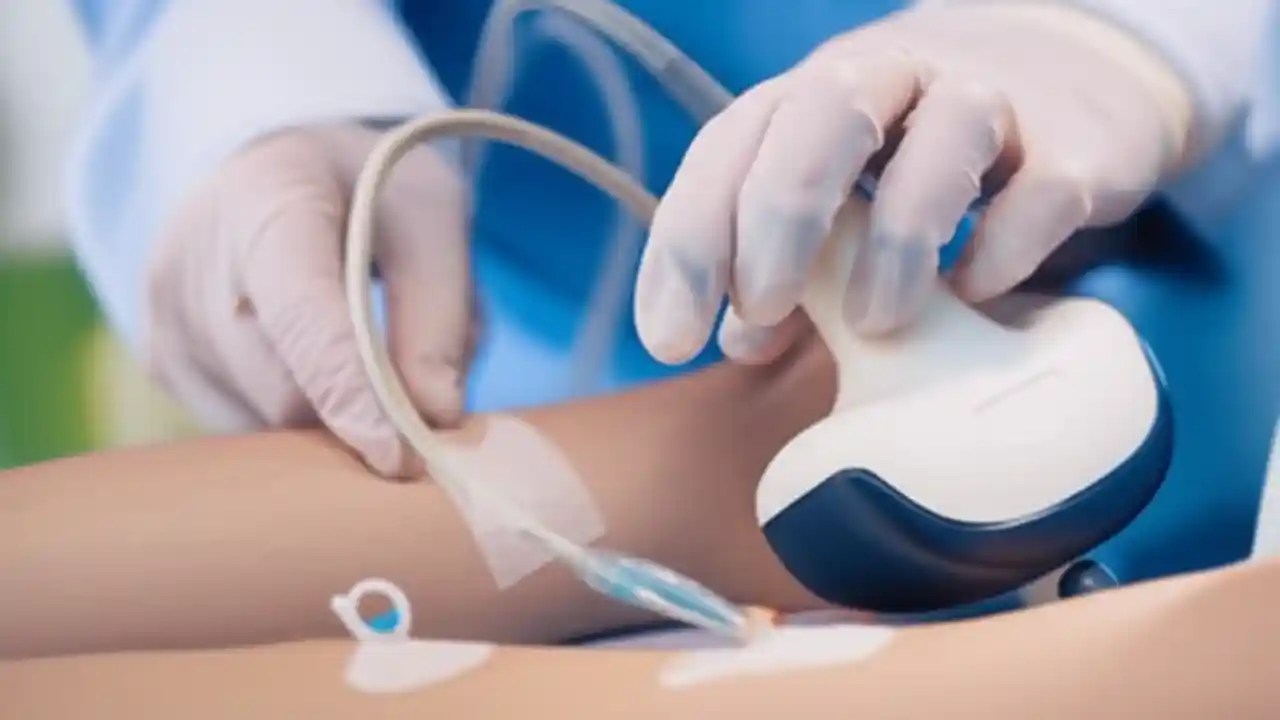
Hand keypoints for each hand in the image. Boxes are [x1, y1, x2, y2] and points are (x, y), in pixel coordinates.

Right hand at [147, 123, 473, 476]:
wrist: (269, 167)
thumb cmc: (362, 186)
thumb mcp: (428, 212)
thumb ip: (441, 307)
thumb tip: (437, 417)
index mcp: (265, 206)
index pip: (306, 321)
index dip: (355, 398)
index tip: (402, 461)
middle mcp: (191, 268)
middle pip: (289, 394)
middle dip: (363, 414)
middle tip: (417, 391)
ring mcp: (165, 323)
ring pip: (269, 425)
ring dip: (333, 416)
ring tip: (354, 347)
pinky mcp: (161, 366)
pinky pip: (246, 427)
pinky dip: (298, 417)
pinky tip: (311, 361)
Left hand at [635, 2, 1192, 363]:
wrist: (1079, 73)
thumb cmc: (927, 146)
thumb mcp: (844, 187)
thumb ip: (788, 259)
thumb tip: (738, 341)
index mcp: (817, 91)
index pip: (730, 148)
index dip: (688, 241)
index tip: (669, 339)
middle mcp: (896, 76)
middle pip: (820, 119)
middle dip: (775, 220)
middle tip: (758, 313)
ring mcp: (993, 98)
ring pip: (942, 137)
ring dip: (895, 240)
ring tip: (874, 325)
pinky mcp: (1078, 144)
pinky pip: (1040, 190)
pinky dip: (1001, 250)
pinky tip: (975, 294)